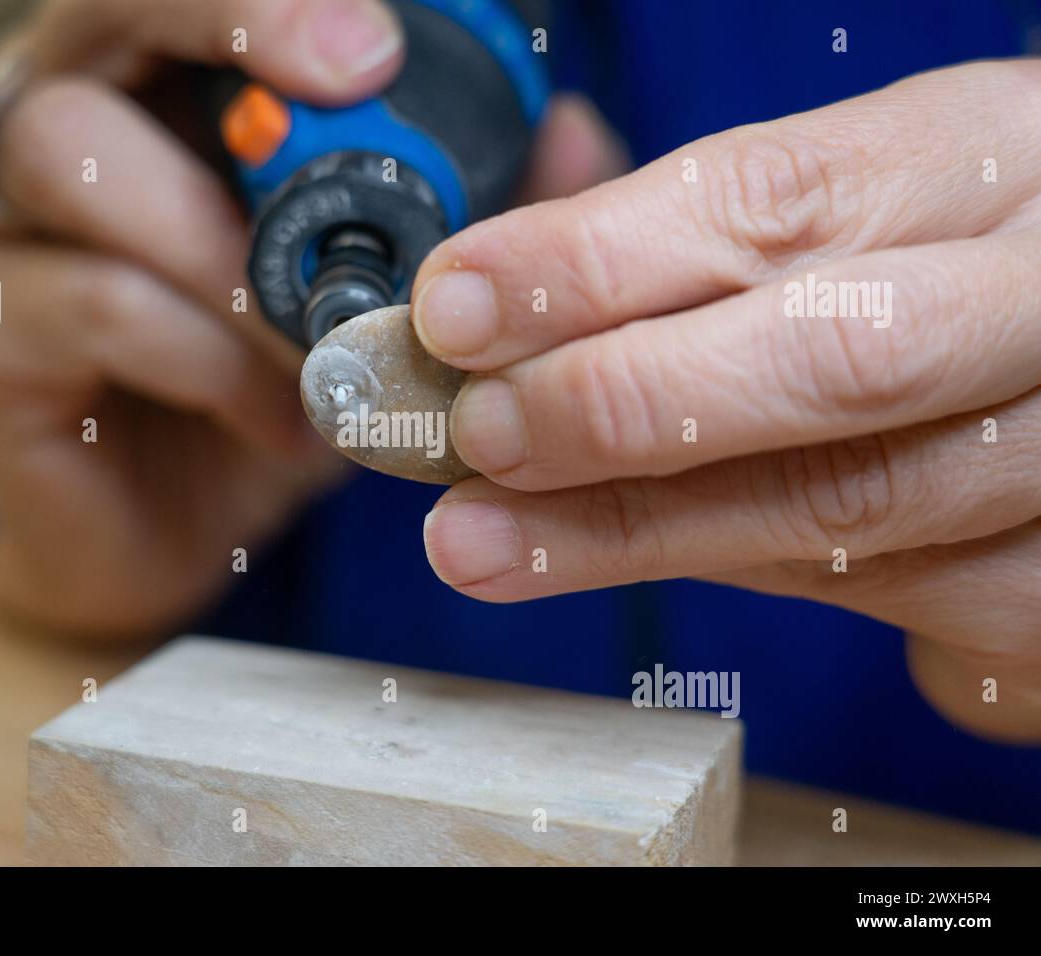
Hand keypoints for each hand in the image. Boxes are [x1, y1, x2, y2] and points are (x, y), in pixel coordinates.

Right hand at [0, 0, 622, 635]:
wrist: (165, 538)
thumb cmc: (267, 398)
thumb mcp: (379, 298)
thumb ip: (472, 211)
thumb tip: (572, 133)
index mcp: (144, 91)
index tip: (377, 44)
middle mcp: (46, 126)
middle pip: (100, 13)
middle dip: (236, 30)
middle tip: (358, 79)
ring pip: (78, 159)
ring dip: (232, 246)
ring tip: (322, 342)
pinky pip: (94, 303)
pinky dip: (211, 357)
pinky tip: (275, 417)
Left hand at [416, 61, 1040, 740]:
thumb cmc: (943, 268)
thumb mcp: (855, 202)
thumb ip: (689, 233)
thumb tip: (489, 278)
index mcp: (991, 156)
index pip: (774, 202)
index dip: (593, 263)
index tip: (457, 307)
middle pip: (835, 358)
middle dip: (621, 402)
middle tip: (476, 430)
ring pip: (842, 504)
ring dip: (628, 528)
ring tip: (480, 537)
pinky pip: (872, 591)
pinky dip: (721, 569)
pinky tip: (610, 557)